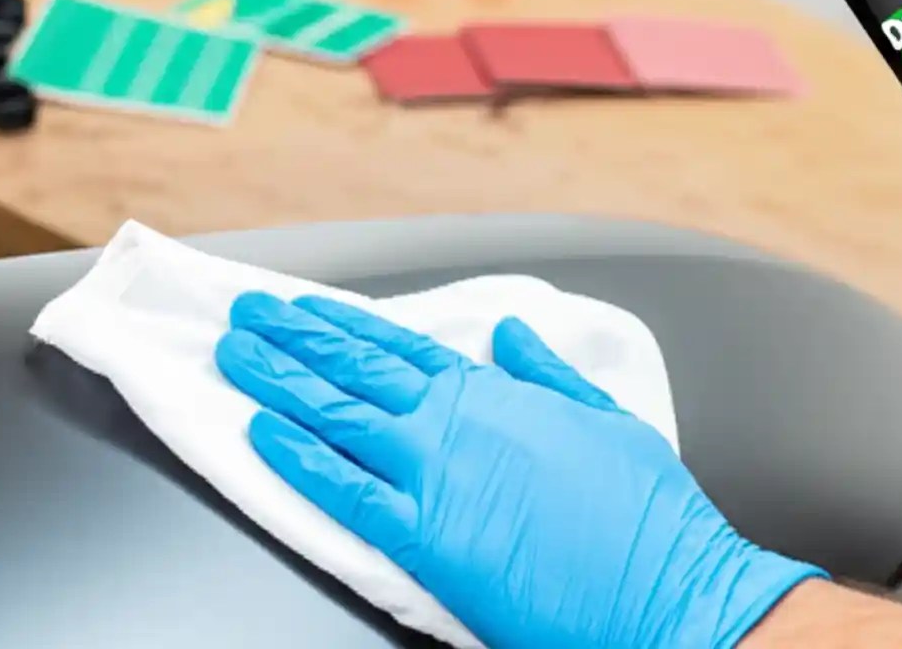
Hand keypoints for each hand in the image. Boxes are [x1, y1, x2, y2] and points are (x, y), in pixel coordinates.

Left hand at [214, 292, 826, 648]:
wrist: (664, 591)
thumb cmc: (646, 516)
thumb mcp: (606, 418)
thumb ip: (546, 371)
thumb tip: (510, 332)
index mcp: (499, 395)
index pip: (403, 348)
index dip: (346, 326)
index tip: (306, 309)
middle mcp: (457, 423)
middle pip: (355, 370)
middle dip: (295, 338)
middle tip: (248, 316)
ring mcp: (435, 476)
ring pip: (336, 415)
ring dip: (279, 380)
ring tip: (236, 354)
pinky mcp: (424, 537)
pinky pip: (342, 490)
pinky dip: (297, 457)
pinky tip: (260, 432)